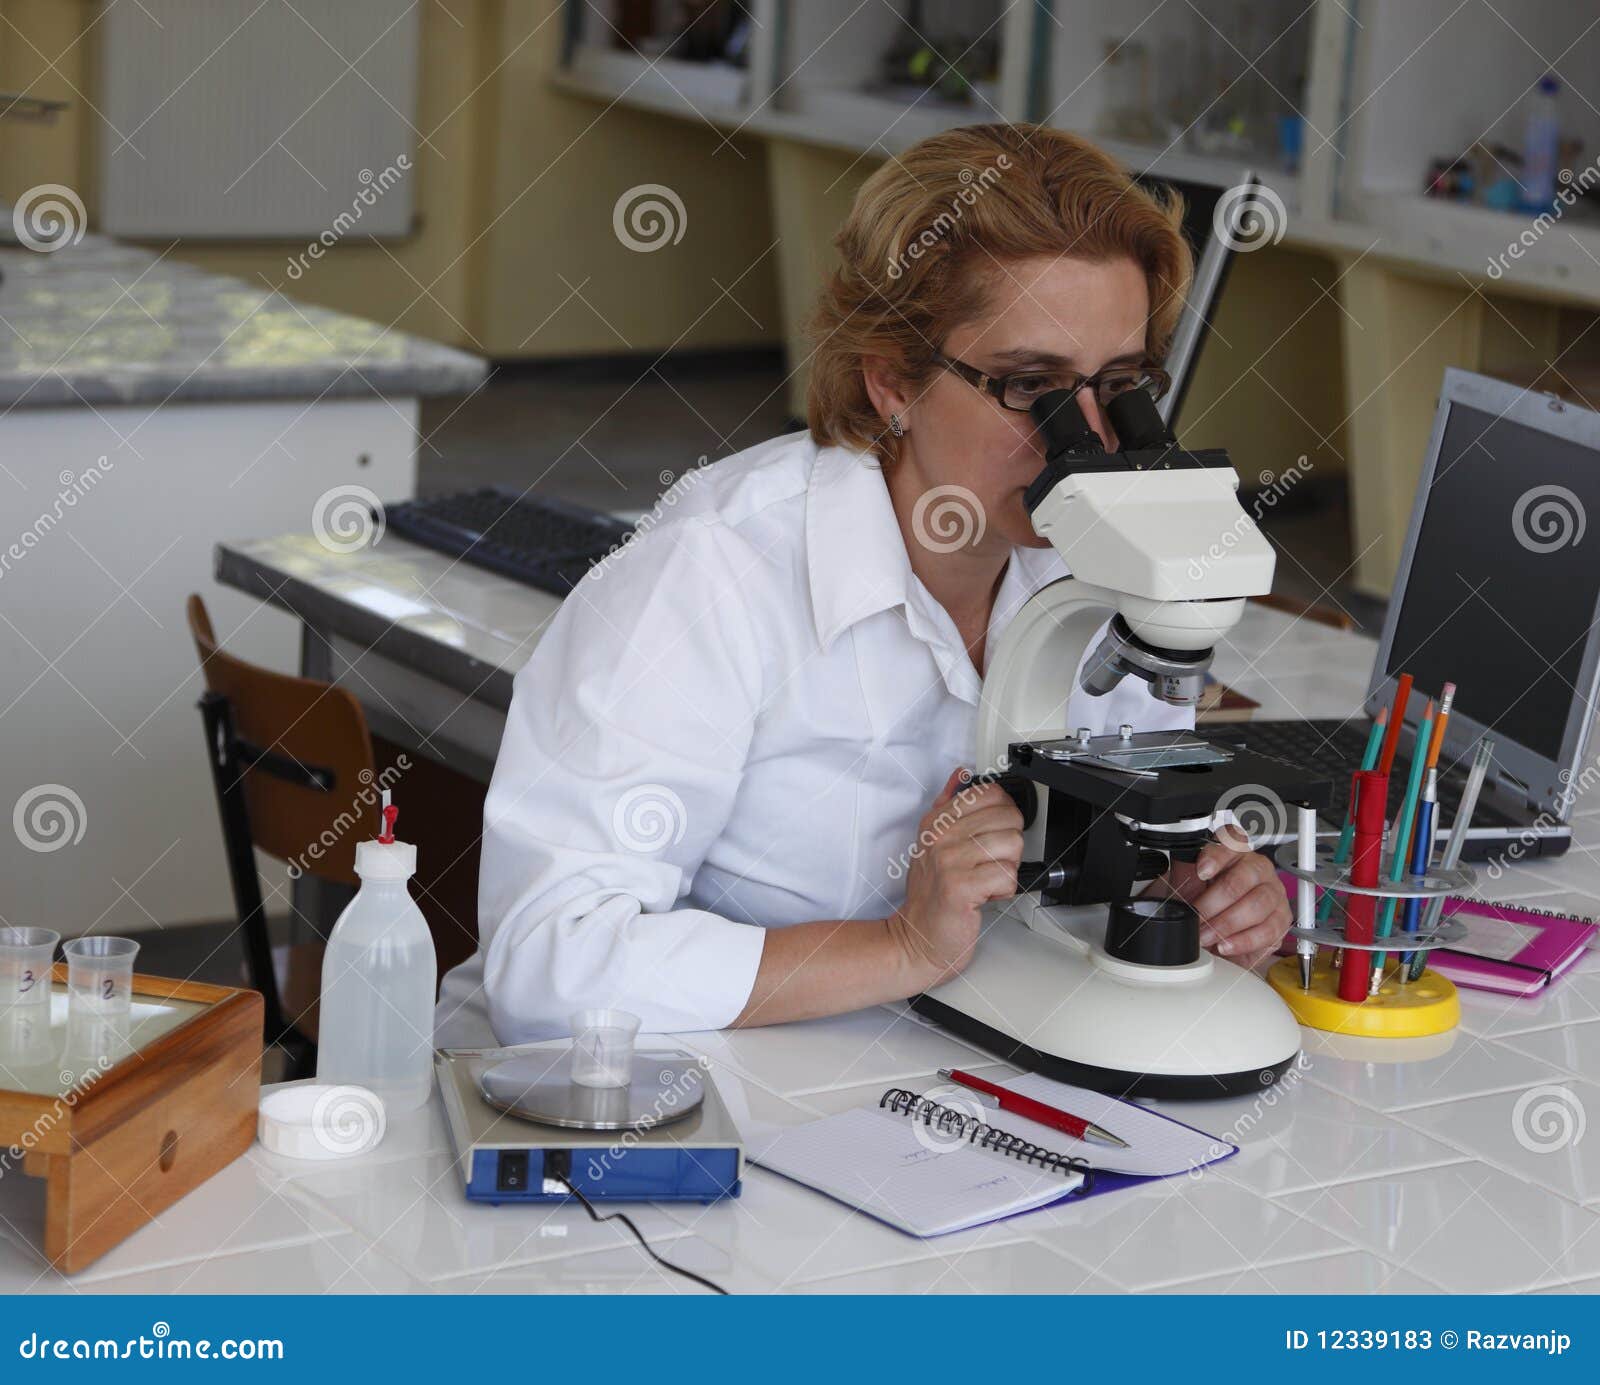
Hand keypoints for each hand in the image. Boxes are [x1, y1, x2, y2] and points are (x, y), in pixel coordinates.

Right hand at [888, 768, 1023, 987]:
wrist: (919, 937)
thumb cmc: (931, 894)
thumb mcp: (932, 842)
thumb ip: (947, 805)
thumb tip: (961, 775)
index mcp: (937, 821)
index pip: (990, 793)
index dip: (1004, 815)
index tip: (993, 835)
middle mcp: (941, 836)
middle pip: (1008, 819)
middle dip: (1009, 846)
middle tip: (989, 863)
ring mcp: (949, 861)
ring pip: (1012, 846)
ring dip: (1007, 870)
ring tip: (986, 879)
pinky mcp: (960, 888)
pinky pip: (1007, 876)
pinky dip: (1004, 891)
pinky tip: (986, 895)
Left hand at [1158, 824, 1291, 969]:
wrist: (1216, 931)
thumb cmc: (1204, 903)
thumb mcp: (1188, 886)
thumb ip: (1186, 873)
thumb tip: (1185, 867)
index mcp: (1235, 852)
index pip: (1232, 840)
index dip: (1217, 855)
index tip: (1201, 871)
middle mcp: (1258, 869)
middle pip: (1241, 880)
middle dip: (1213, 903)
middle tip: (1197, 917)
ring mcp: (1273, 893)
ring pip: (1256, 905)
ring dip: (1226, 924)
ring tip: (1206, 935)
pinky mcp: (1281, 919)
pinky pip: (1267, 930)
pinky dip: (1243, 941)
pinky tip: (1226, 944)